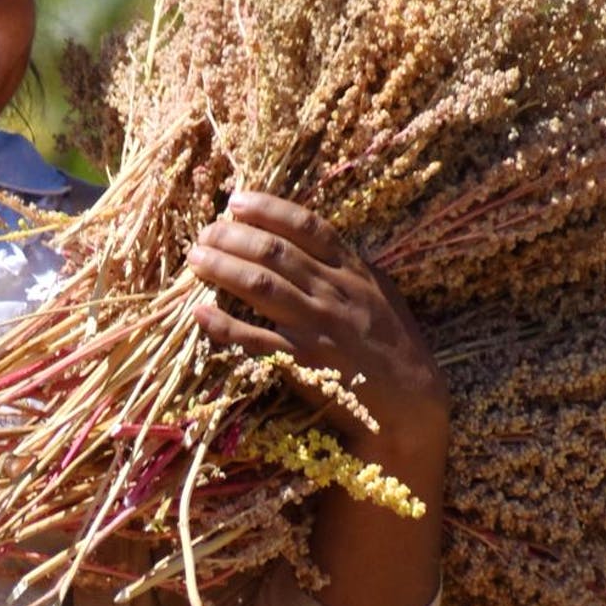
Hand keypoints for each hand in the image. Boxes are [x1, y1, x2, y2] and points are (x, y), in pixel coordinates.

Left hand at [186, 189, 446, 605]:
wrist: (410, 404)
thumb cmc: (393, 347)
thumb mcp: (380, 295)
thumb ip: (346, 267)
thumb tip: (302, 238)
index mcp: (356, 272)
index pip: (308, 226)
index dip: (268, 209)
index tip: (235, 201)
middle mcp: (336, 294)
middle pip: (275, 253)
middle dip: (233, 237)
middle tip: (203, 233)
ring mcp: (319, 328)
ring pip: (261, 288)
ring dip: (222, 268)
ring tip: (196, 259)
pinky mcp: (303, 364)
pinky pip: (253, 340)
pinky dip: (223, 325)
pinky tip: (199, 313)